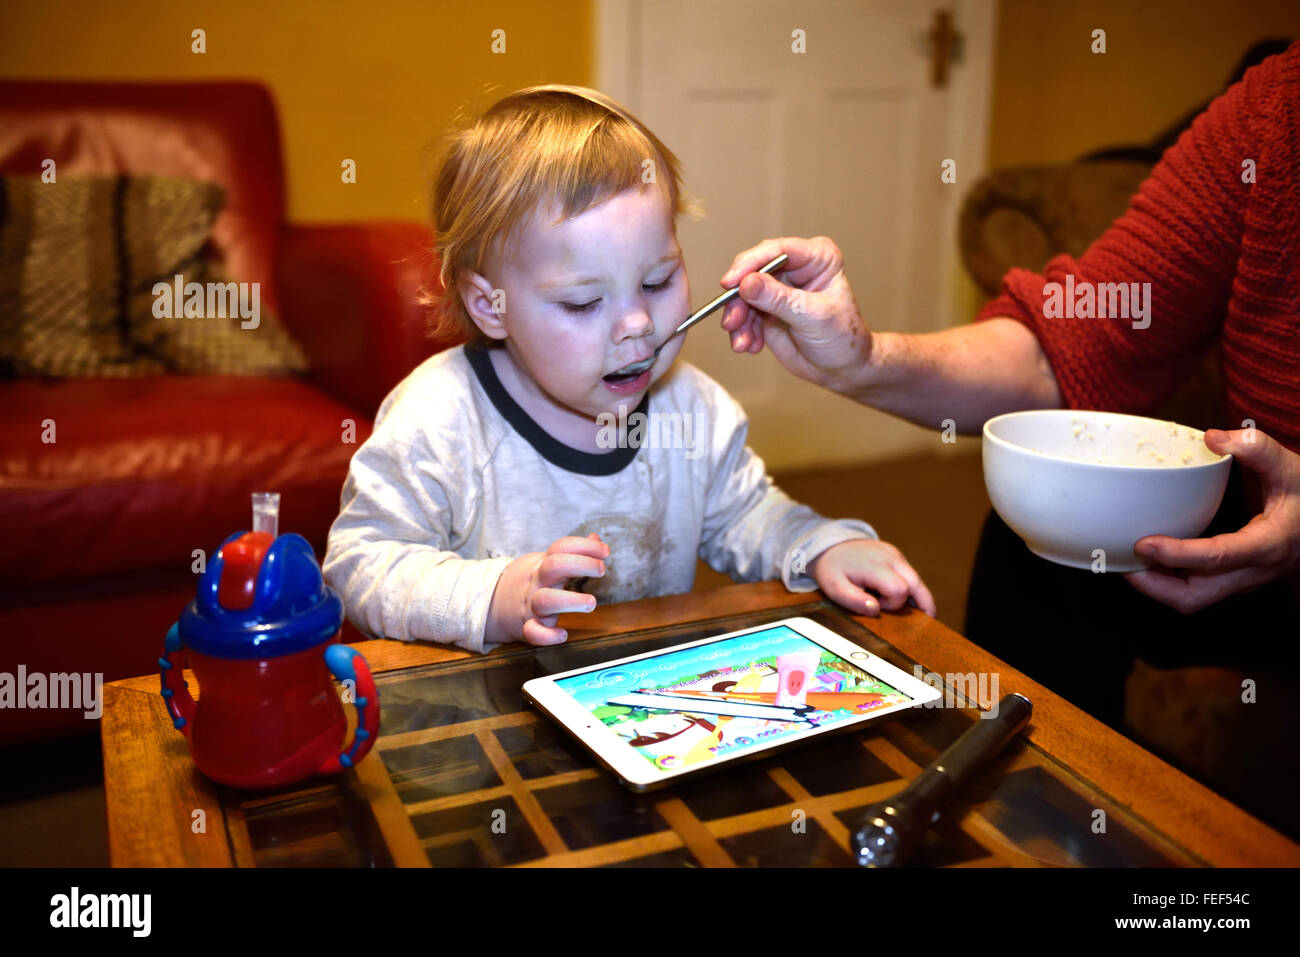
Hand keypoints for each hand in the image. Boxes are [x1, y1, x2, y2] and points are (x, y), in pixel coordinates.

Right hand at [485, 534, 607, 643]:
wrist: (491, 603)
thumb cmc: (529, 581)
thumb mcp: (545, 561)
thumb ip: (572, 552)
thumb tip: (596, 538)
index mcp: (542, 565)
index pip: (561, 547)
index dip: (585, 546)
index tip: (605, 551)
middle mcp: (537, 582)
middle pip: (555, 566)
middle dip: (581, 564)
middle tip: (601, 569)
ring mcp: (530, 604)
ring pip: (546, 600)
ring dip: (571, 600)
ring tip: (591, 603)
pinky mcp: (525, 627)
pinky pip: (533, 632)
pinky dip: (547, 636)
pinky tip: (563, 634)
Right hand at [719, 236, 872, 395]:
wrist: (842, 370)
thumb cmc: (843, 338)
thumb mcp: (813, 317)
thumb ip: (779, 299)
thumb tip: (746, 283)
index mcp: (817, 258)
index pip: (778, 250)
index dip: (751, 264)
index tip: (731, 282)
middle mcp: (795, 268)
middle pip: (753, 270)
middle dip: (739, 298)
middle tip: (733, 321)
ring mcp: (778, 288)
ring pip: (743, 294)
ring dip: (738, 319)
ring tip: (743, 342)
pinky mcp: (766, 309)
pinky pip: (743, 314)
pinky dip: (742, 331)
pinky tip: (751, 346)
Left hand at [809, 539, 936, 617]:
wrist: (830, 546)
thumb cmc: (832, 569)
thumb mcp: (834, 587)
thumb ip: (854, 600)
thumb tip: (876, 610)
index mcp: (875, 565)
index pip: (899, 589)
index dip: (892, 604)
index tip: (876, 606)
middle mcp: (891, 557)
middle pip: (917, 585)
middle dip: (917, 605)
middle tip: (914, 621)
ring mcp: (896, 554)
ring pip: (918, 580)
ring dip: (915, 597)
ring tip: (909, 612)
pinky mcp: (897, 555)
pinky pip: (911, 575)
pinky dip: (910, 589)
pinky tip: (897, 598)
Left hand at [1126, 428, 1299, 612]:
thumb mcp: (1294, 468)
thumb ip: (1258, 449)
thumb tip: (1212, 438)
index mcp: (1268, 545)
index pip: (1217, 558)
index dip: (1177, 554)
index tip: (1142, 543)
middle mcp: (1252, 571)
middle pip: (1195, 596)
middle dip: (1152, 586)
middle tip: (1121, 561)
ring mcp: (1242, 579)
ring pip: (1193, 598)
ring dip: (1156, 585)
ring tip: (1126, 559)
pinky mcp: (1234, 578)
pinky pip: (1197, 588)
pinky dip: (1168, 578)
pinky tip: (1151, 556)